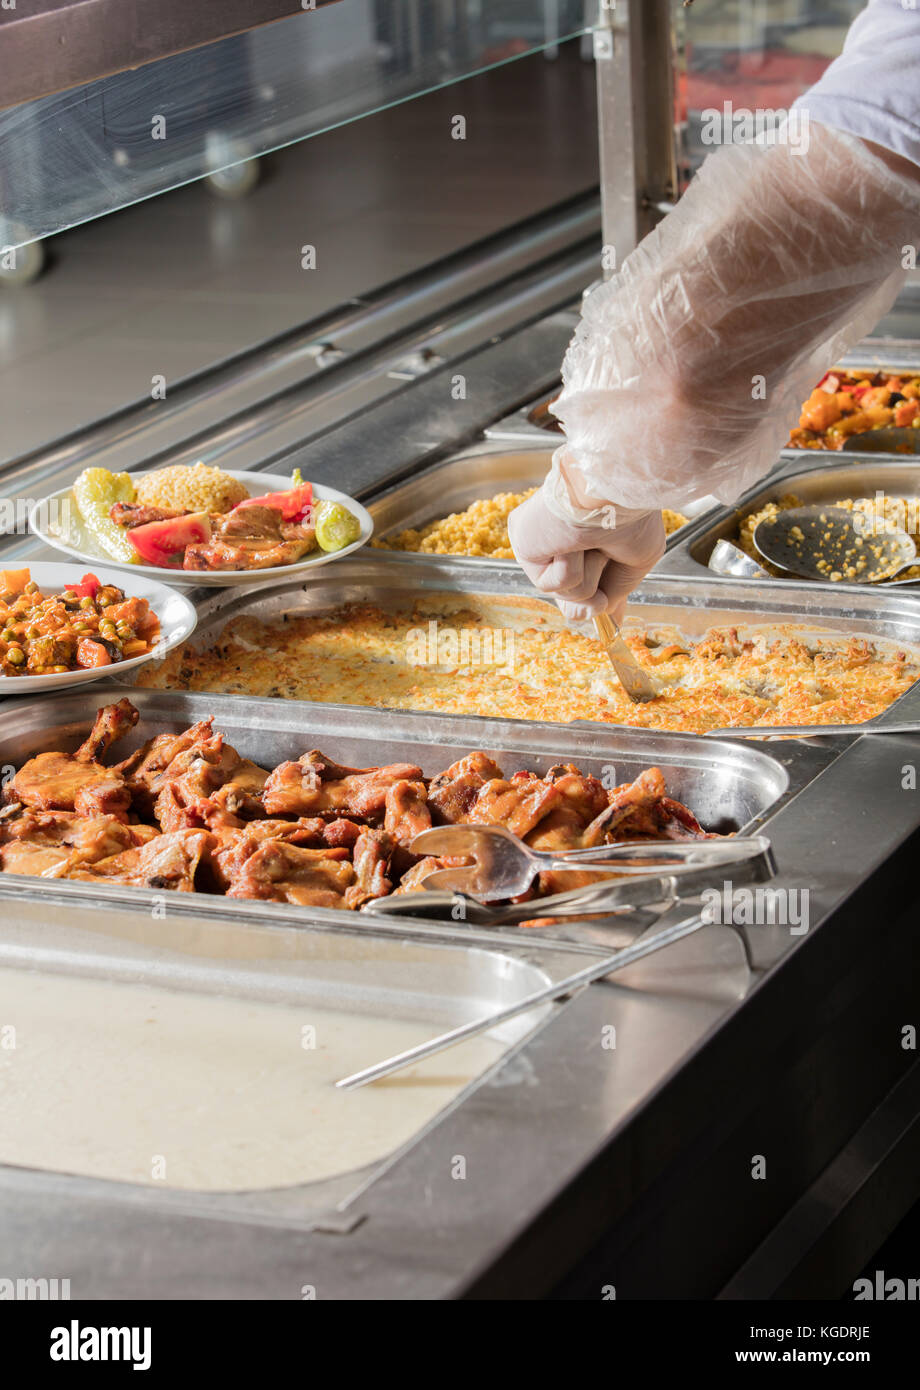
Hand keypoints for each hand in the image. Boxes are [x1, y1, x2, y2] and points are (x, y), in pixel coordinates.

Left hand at [508, 489, 664, 622]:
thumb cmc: (632, 513)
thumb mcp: (636, 561)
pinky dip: (572, 569)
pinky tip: (573, 541)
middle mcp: (559, 538)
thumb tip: (606, 623)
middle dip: (593, 590)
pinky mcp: (524, 544)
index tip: (612, 619)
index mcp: (585, 535)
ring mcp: (540, 543)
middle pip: (573, 596)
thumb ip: (616, 593)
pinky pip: (555, 585)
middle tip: (602, 554)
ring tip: (593, 540)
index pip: (584, 579)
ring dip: (590, 574)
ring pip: (568, 593)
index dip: (600, 599)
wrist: (616, 491)